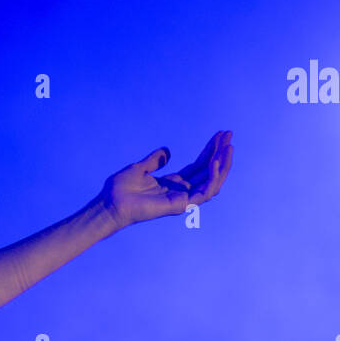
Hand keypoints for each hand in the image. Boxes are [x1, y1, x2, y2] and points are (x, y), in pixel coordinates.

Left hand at [97, 130, 232, 230]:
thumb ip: (154, 160)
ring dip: (222, 164)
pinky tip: (215, 161)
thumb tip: (167, 151)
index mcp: (172, 184)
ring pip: (211, 182)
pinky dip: (212, 177)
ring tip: (228, 146)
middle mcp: (180, 192)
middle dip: (220, 153)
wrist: (111, 203)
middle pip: (207, 171)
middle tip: (229, 135)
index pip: (197, 166)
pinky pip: (204, 192)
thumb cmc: (120, 189)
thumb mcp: (139, 168)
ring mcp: (182, 199)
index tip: (219, 135)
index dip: (209, 151)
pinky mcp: (181, 205)